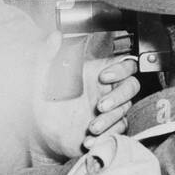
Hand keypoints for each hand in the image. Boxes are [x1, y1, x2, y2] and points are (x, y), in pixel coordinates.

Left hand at [32, 32, 139, 158]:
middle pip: (131, 86)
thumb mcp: (43, 77)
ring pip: (125, 110)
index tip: (104, 77)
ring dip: (110, 119)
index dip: (121, 69)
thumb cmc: (46, 104)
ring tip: (92, 127)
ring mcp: (111, 110)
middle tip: (100, 106)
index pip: (125, 64)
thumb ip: (48, 54)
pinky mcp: (111, 128)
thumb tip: (55, 35)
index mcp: (97, 73)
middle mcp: (107, 90)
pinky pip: (119, 130)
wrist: (43, 135)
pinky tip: (90, 140)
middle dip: (119, 96)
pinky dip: (106, 135)